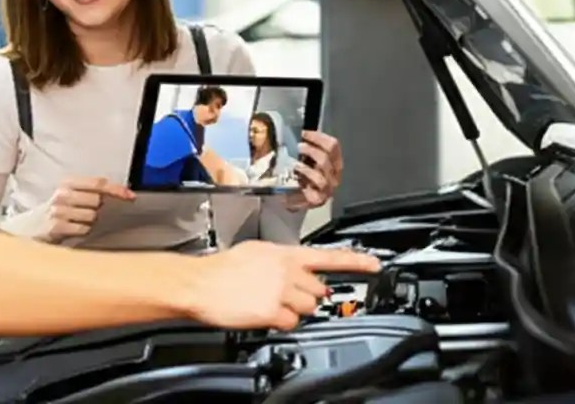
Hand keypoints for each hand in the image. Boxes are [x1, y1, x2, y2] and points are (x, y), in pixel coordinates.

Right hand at [40, 176, 134, 243]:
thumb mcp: (71, 195)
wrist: (30, 226)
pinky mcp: (56, 227)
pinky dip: (82, 231)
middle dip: (98, 208)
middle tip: (87, 212)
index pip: (98, 183)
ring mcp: (58, 211)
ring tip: (77, 221)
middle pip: (97, 201)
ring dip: (89, 221)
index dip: (117, 189)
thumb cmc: (56, 210)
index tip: (130, 196)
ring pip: (91, 216)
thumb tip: (123, 193)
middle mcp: (62, 194)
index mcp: (68, 182)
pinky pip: (82, 229)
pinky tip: (72, 229)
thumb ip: (92, 191)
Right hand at [186, 241, 380, 329]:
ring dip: (291, 310)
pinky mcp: (273, 311)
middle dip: (304, 296)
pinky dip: (279, 322)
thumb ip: (282, 259)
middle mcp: (288, 271)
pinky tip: (262, 313)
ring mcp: (282, 291)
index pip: (328, 257)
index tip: (375, 265)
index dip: (356, 262)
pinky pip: (290, 323)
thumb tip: (295, 266)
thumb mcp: (256, 251)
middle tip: (279, 294)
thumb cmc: (222, 269)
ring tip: (267, 302)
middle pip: (318, 291)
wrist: (199, 283)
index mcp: (285, 253)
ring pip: (307, 309)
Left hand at [286, 130, 343, 211]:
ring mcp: (328, 188)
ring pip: (321, 175)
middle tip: (297, 147)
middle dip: (310, 150)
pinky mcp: (318, 199)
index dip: (318, 137)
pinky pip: (313, 190)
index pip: (333, 145)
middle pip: (326, 157)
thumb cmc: (300, 175)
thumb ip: (303, 146)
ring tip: (295, 163)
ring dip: (306, 166)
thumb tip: (293, 130)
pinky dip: (305, 179)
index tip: (303, 133)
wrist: (292, 199)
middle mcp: (334, 174)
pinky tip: (296, 175)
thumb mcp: (304, 158)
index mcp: (334, 160)